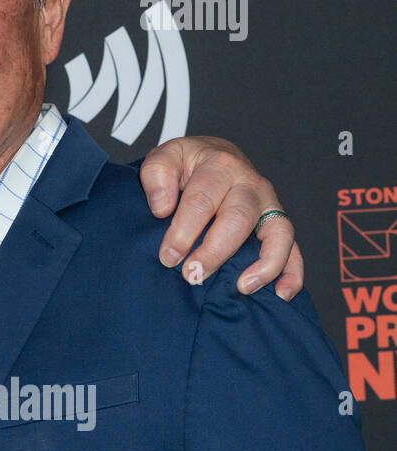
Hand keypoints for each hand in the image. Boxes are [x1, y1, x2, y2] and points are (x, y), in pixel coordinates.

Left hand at [139, 136, 302, 299]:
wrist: (213, 156)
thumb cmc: (186, 162)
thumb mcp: (164, 156)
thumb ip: (156, 174)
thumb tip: (162, 208)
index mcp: (220, 166)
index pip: (202, 201)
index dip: (184, 232)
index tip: (168, 257)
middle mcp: (250, 184)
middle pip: (238, 219)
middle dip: (215, 251)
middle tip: (192, 275)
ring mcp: (268, 204)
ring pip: (278, 232)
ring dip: (264, 263)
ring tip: (242, 288)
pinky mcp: (277, 223)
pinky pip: (293, 248)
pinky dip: (292, 272)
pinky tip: (281, 294)